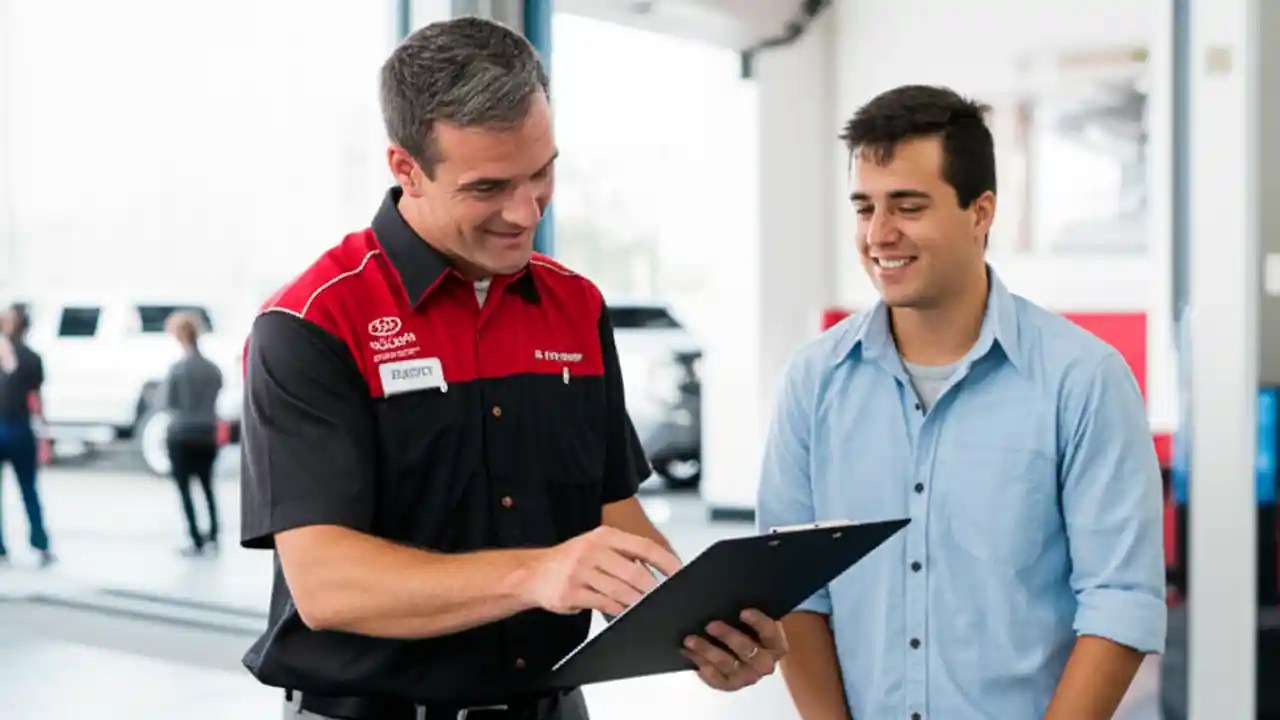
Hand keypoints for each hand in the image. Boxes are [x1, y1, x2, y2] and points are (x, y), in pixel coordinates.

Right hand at [523, 526, 681, 615]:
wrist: (534, 572)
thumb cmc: (571, 559)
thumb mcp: (596, 544)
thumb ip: (623, 553)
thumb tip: (657, 568)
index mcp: (603, 536)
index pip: (643, 546)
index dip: (664, 561)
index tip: (678, 572)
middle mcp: (592, 550)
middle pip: (634, 573)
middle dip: (651, 589)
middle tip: (659, 597)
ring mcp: (580, 572)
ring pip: (620, 591)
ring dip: (635, 602)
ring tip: (642, 605)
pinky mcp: (572, 592)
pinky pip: (604, 604)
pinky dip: (617, 609)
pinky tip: (621, 610)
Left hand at [681, 609, 787, 690]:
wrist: (739, 643)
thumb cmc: (743, 623)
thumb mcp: (746, 609)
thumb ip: (740, 599)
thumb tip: (718, 579)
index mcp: (775, 642)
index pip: (770, 632)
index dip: (758, 622)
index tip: (743, 611)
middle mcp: (765, 662)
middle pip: (749, 652)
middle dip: (729, 637)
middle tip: (710, 624)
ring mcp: (748, 676)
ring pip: (729, 666)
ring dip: (708, 652)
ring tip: (690, 640)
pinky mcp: (730, 684)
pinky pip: (717, 680)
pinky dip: (703, 667)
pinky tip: (690, 654)